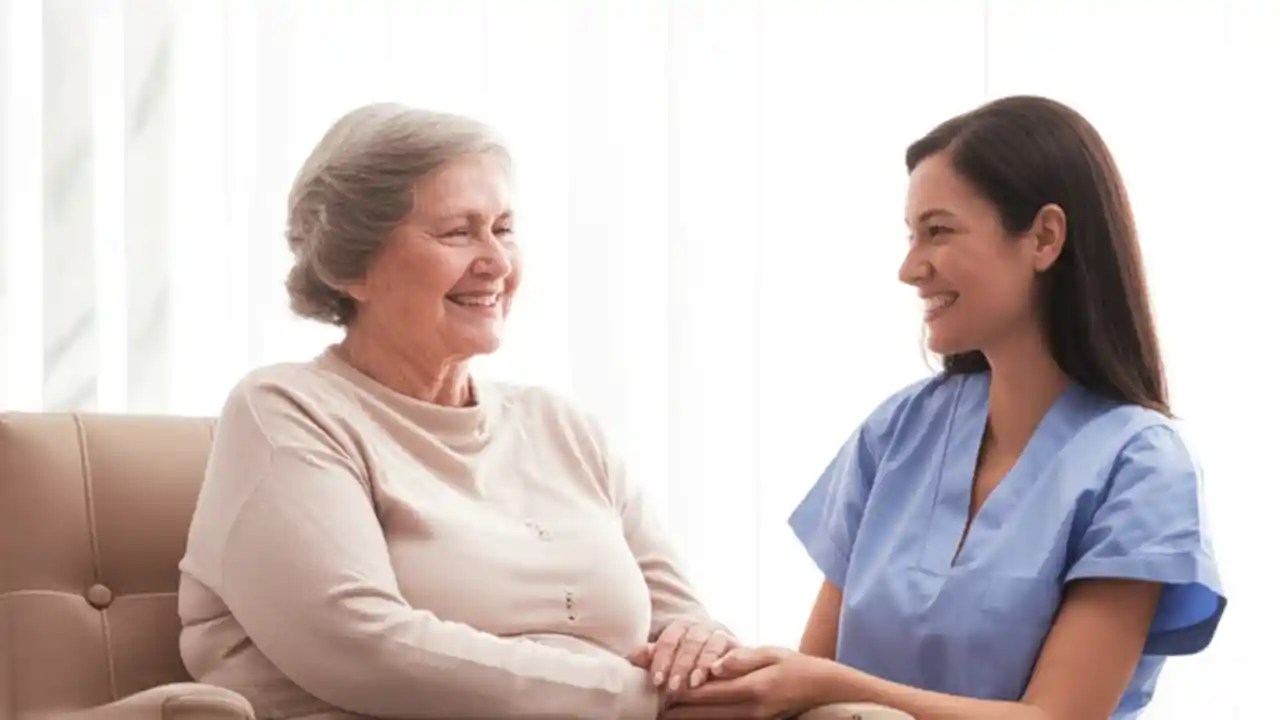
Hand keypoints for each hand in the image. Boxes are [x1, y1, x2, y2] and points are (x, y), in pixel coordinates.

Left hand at [628, 618, 736, 692]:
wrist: (723, 654)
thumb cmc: (691, 658)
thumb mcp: (671, 657)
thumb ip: (655, 657)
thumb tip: (631, 657)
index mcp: (680, 626)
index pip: (668, 640)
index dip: (661, 660)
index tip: (657, 680)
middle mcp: (700, 626)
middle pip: (689, 642)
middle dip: (680, 666)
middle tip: (673, 687)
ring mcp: (719, 633)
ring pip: (710, 644)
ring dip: (701, 664)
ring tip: (694, 683)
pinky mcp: (736, 643)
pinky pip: (732, 649)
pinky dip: (725, 660)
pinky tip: (717, 671)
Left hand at [659, 646, 823, 719]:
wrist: (822, 689)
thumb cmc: (796, 665)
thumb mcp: (773, 653)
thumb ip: (743, 658)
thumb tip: (716, 663)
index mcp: (752, 689)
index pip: (707, 692)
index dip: (681, 691)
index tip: (659, 688)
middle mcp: (750, 709)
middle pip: (704, 712)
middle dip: (677, 709)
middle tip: (653, 706)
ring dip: (688, 716)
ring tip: (664, 714)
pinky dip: (705, 718)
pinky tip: (690, 715)